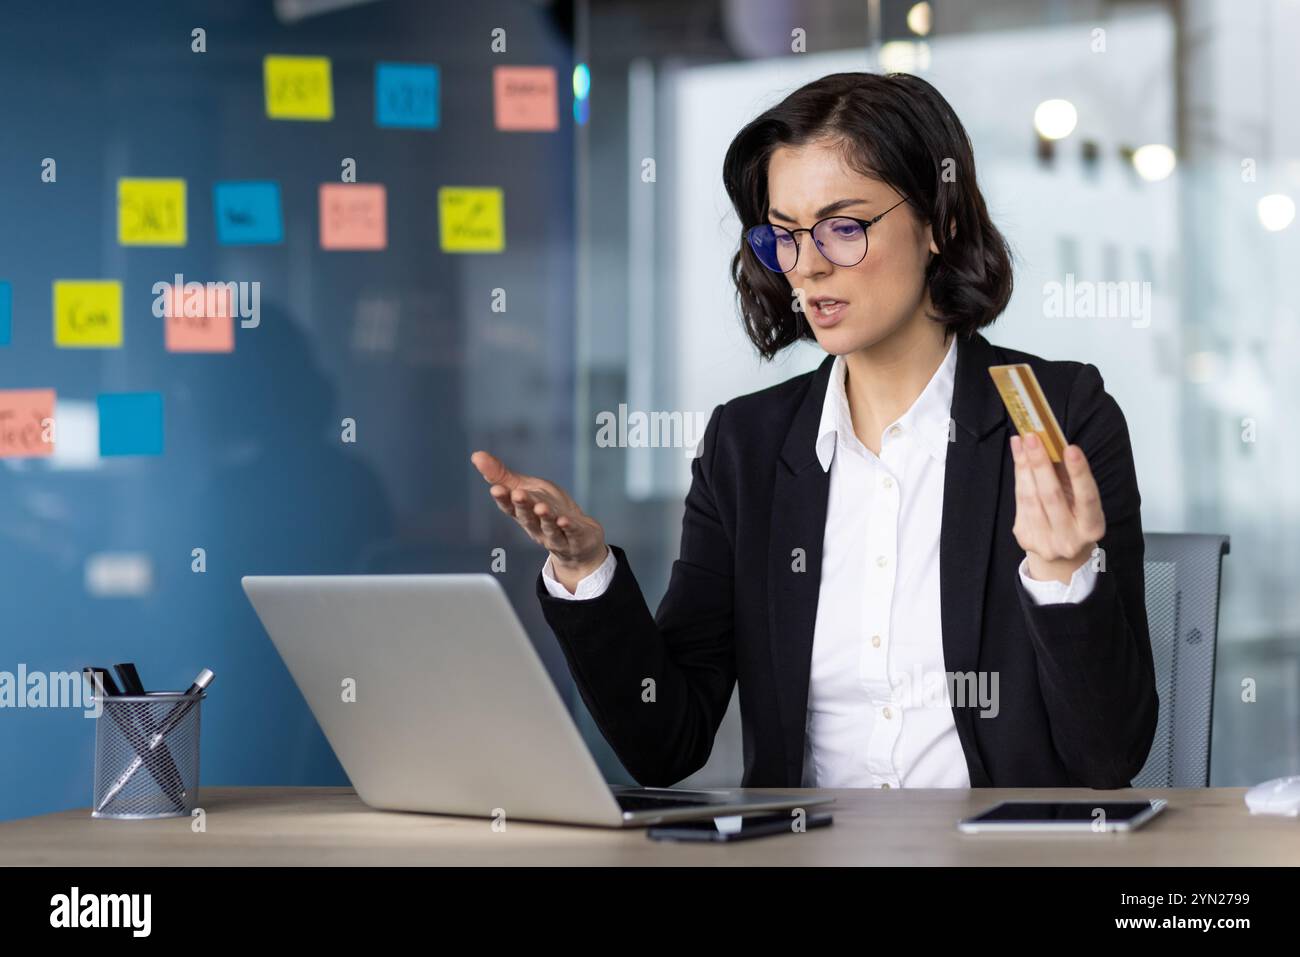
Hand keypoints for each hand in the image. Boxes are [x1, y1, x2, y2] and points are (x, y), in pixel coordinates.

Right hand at [469, 450, 608, 591]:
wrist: (581, 537)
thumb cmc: (549, 509)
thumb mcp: (527, 489)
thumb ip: (502, 476)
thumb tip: (475, 455)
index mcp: (522, 513)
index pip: (510, 506)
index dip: (503, 498)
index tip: (496, 489)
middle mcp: (536, 527)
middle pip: (527, 517)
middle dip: (522, 506)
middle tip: (517, 494)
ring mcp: (555, 535)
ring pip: (548, 527)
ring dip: (545, 518)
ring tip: (541, 507)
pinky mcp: (576, 539)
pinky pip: (571, 533)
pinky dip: (568, 527)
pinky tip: (565, 520)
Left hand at [1009, 433, 1104, 583]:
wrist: (1061, 557)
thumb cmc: (1075, 520)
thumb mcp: (1082, 504)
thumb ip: (1072, 480)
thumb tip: (1054, 445)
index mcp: (1091, 527)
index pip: (1087, 497)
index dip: (1079, 473)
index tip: (1071, 448)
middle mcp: (1069, 538)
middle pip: (1051, 496)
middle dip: (1041, 463)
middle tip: (1033, 437)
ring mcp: (1045, 541)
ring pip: (1030, 497)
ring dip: (1024, 465)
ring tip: (1022, 441)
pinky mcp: (1025, 538)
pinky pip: (1020, 502)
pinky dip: (1019, 476)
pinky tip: (1019, 457)